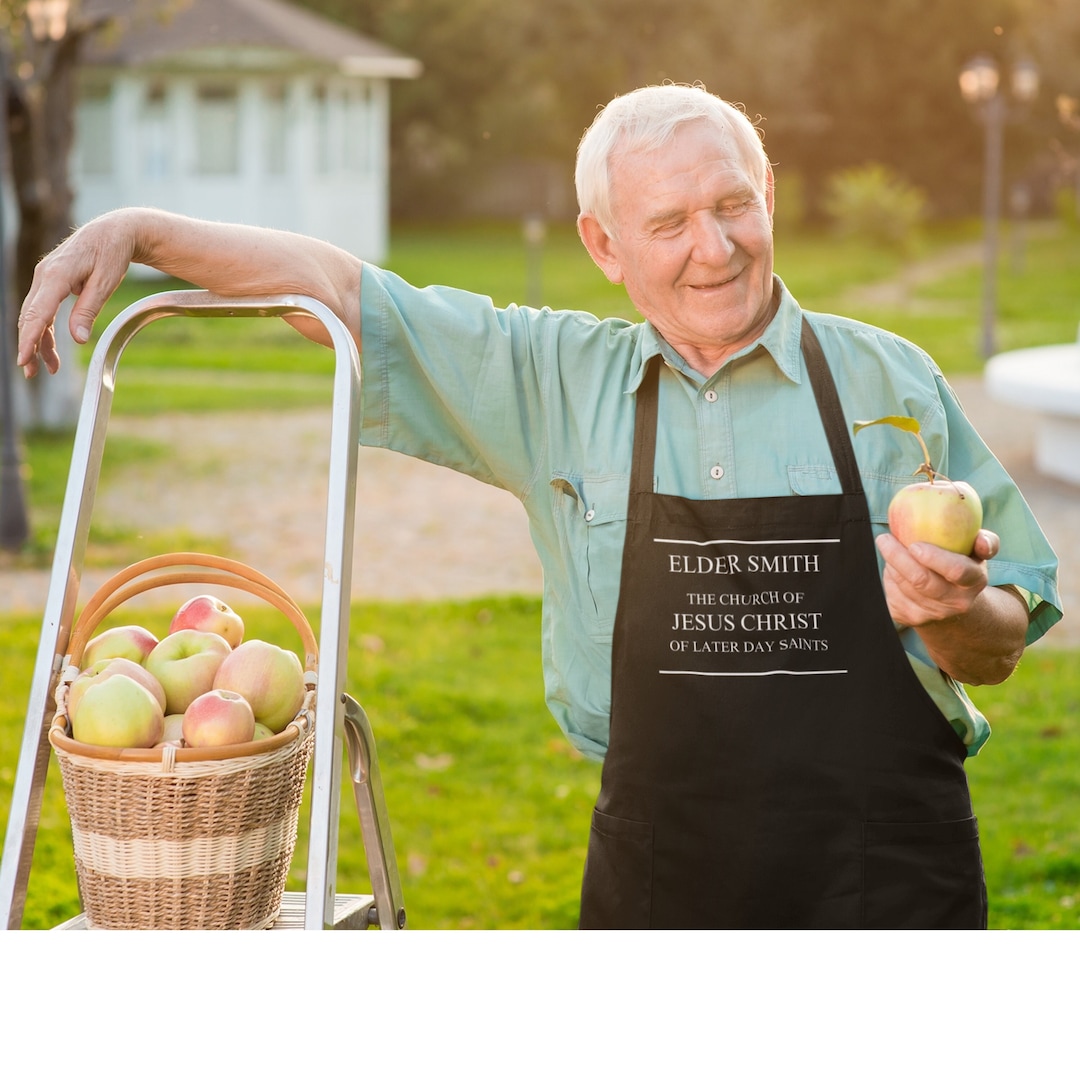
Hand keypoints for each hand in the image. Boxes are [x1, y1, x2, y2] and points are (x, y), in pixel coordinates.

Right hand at [17, 211, 136, 377]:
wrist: (113, 231)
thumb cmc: (112, 253)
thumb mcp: (106, 282)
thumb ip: (88, 309)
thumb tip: (77, 338)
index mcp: (56, 275)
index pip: (37, 312)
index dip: (29, 338)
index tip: (24, 359)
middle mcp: (45, 275)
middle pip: (30, 316)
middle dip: (29, 346)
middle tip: (31, 373)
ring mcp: (45, 277)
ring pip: (34, 315)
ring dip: (38, 342)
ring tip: (48, 368)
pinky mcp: (51, 281)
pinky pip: (42, 309)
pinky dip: (45, 329)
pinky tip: (51, 349)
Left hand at [875, 527, 997, 629]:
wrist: (952, 605)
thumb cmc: (963, 566)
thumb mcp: (978, 554)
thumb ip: (986, 542)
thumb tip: (981, 541)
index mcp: (974, 582)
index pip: (957, 571)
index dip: (934, 558)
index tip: (915, 545)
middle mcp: (955, 603)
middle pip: (921, 580)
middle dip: (898, 557)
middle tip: (884, 538)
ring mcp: (932, 614)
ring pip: (903, 586)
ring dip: (891, 564)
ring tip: (888, 546)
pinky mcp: (909, 618)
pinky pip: (891, 594)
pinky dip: (888, 577)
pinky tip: (892, 567)